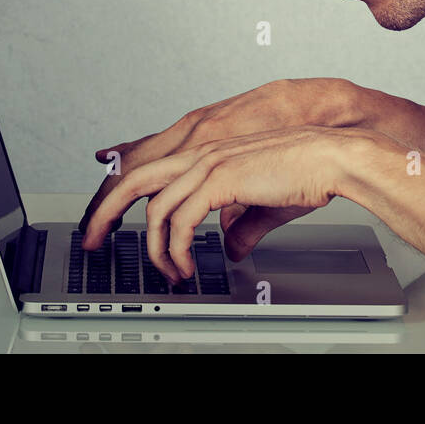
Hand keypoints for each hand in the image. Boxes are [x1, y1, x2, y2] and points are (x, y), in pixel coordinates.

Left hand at [80, 125, 362, 282]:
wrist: (332, 156)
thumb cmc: (307, 172)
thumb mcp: (263, 202)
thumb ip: (241, 223)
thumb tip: (230, 247)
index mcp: (207, 151)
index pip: (148, 168)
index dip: (120, 193)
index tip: (104, 218)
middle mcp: (201, 152)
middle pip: (132, 178)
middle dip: (104, 211)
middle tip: (92, 240)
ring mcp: (209, 163)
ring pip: (154, 207)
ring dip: (154, 247)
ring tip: (166, 272)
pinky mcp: (221, 180)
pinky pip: (181, 221)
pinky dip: (176, 249)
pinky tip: (185, 265)